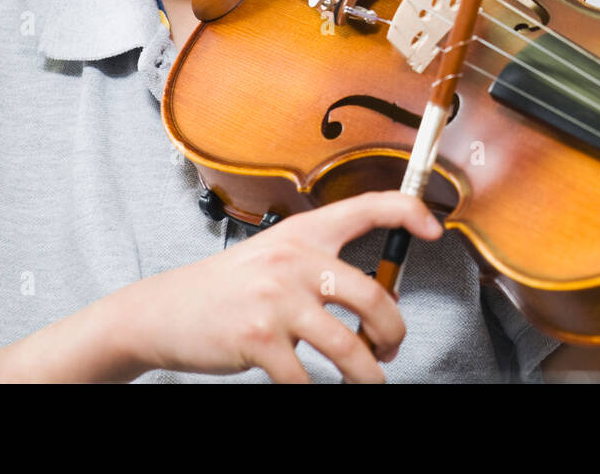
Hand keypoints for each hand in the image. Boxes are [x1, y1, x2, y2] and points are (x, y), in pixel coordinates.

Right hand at [112, 190, 443, 382]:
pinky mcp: (259, 339)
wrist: (165, 309)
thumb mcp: (278, 256)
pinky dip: (318, 391)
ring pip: (348, 347)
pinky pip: (306, 378)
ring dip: (368, 374)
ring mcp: (276, 299)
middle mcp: (294, 259)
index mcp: (305, 232)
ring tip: (369, 380)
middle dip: (394, 332)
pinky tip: (317, 388)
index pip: (367, 207)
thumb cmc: (230, 285)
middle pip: (373, 297)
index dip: (409, 213)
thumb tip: (382, 300)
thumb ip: (324, 265)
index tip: (434, 230)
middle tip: (391, 348)